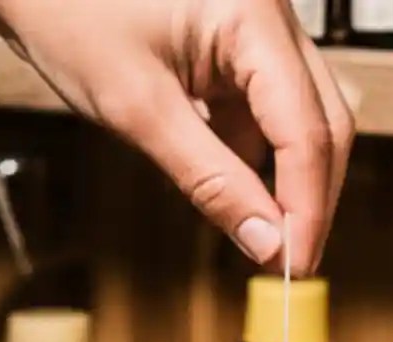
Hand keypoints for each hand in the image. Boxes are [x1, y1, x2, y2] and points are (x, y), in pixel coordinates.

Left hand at [0, 0, 355, 275]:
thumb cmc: (68, 17)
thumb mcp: (139, 110)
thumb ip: (210, 179)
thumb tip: (265, 243)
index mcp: (254, 15)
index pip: (307, 128)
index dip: (306, 206)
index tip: (294, 266)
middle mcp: (273, 14)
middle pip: (324, 121)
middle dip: (309, 196)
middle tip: (289, 261)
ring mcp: (261, 27)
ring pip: (303, 118)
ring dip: (286, 179)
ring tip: (260, 232)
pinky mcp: (241, 44)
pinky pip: (269, 108)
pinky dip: (255, 154)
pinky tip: (234, 186)